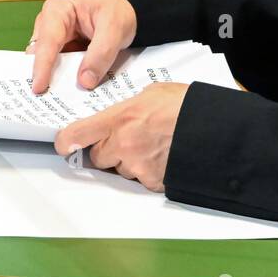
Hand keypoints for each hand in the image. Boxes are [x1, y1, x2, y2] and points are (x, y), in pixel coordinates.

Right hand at [27, 0, 136, 93]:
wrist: (125, 8)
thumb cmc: (116, 10)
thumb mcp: (115, 27)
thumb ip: (101, 53)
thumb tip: (84, 82)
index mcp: (58, 10)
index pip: (47, 40)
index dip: (42, 65)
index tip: (39, 87)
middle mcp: (49, 24)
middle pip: (41, 54)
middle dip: (43, 76)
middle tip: (43, 101)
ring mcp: (54, 40)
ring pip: (48, 64)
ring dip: (54, 81)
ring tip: (55, 103)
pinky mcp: (61, 53)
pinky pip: (59, 69)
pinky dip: (63, 81)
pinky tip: (67, 97)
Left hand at [52, 82, 187, 192]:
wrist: (213, 129)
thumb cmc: (186, 107)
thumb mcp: (151, 94)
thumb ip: (128, 107)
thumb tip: (119, 115)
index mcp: (120, 118)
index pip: (78, 134)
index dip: (67, 140)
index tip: (64, 142)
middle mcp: (124, 145)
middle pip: (98, 157)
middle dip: (107, 150)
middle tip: (125, 139)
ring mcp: (138, 166)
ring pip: (120, 169)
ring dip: (128, 161)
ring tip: (151, 146)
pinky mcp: (153, 182)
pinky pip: (141, 180)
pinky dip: (147, 171)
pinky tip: (161, 157)